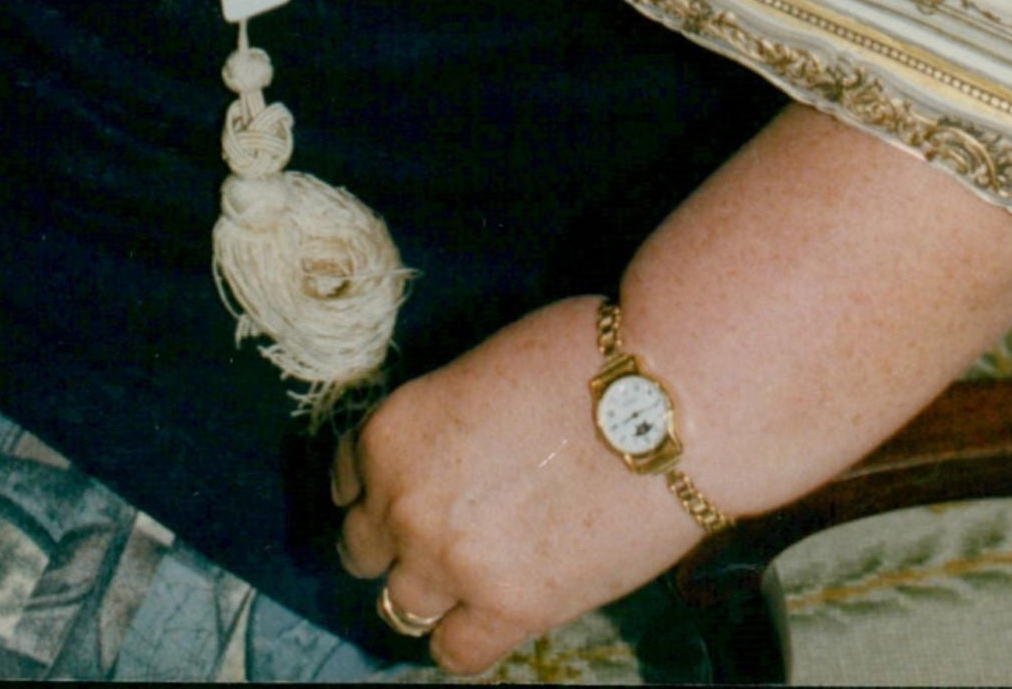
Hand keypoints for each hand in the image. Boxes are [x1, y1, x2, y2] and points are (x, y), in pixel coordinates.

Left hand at [332, 298, 697, 673]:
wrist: (665, 398)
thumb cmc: (587, 357)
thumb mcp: (486, 370)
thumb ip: (448, 424)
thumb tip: (455, 454)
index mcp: (392, 430)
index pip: (346, 478)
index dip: (378, 486)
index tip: (405, 490)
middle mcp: (402, 502)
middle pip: (360, 550)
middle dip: (394, 541)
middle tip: (442, 530)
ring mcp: (451, 564)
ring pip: (399, 607)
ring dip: (430, 591)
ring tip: (473, 572)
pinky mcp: (507, 611)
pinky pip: (454, 654)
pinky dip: (467, 638)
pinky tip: (496, 612)